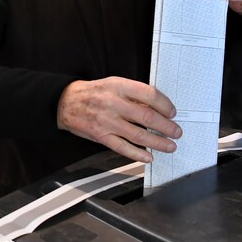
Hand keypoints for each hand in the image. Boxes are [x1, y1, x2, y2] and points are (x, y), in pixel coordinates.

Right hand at [56, 77, 181, 162]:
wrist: (65, 102)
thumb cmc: (93, 93)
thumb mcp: (113, 84)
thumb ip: (133, 95)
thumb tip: (157, 108)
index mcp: (118, 87)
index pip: (150, 95)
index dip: (165, 105)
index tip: (172, 112)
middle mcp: (113, 103)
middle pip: (147, 117)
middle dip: (167, 127)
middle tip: (176, 132)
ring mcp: (107, 121)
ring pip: (138, 135)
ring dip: (158, 142)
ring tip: (170, 146)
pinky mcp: (101, 136)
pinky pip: (122, 147)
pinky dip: (138, 154)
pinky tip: (148, 157)